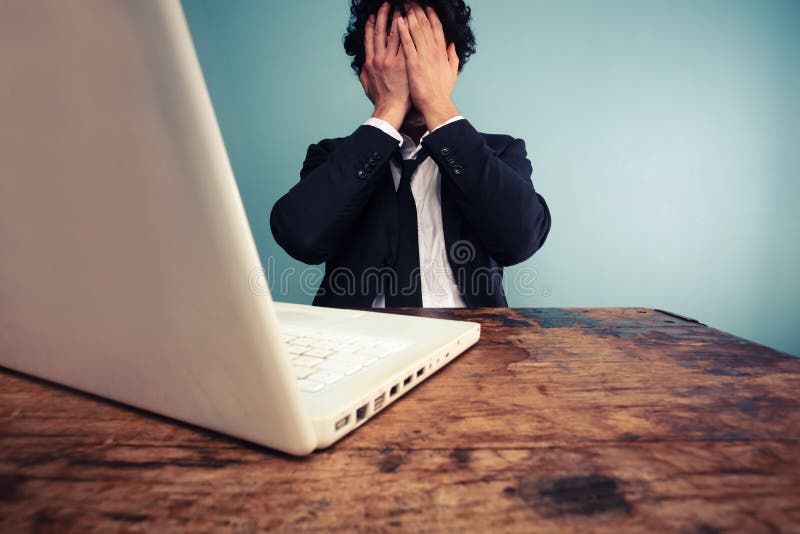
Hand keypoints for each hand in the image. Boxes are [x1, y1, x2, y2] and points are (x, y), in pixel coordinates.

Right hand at [360, 2, 411, 130]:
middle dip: (384, 16)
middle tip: (388, 5)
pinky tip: (412, 23)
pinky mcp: (404, 64)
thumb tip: (364, 63)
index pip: (370, 38)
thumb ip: (365, 72)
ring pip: (395, 34)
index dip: (371, 25)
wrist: (391, 109)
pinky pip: (407, 44)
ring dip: (398, 20)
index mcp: (370, 62)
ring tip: (402, 9)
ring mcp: (392, 61)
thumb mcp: (367, 84)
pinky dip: (408, 32)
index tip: (374, 15)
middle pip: (381, 32)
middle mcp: (379, 59)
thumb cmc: (380, 99)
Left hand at [397, 4, 459, 130]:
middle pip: (425, 25)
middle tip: (411, 2)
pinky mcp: (413, 63)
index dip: (431, 16)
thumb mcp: (452, 72)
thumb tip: (452, 46)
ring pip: (416, 30)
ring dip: (409, 16)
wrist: (435, 105)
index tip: (426, 7)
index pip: (437, 28)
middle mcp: (433, 51)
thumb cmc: (442, 92)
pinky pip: (407, 43)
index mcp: (442, 52)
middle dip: (418, 11)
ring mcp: (423, 56)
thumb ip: (452, 57)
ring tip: (404, 6)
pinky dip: (402, 30)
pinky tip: (398, 21)